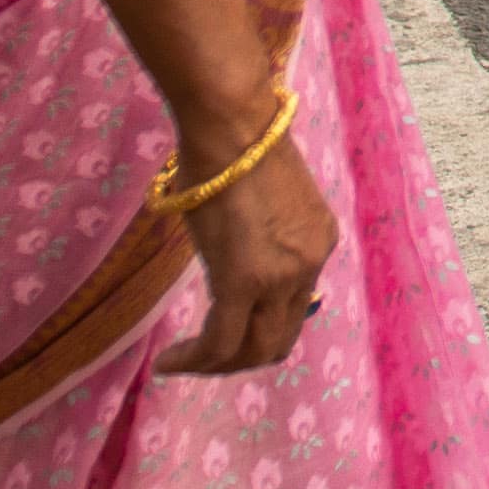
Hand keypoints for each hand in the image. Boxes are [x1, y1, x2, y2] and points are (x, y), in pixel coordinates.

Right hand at [162, 121, 337, 377]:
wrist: (232, 124)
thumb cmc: (235, 146)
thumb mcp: (264, 199)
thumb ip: (262, 235)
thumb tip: (237, 254)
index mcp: (318, 242)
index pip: (295, 308)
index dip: (259, 328)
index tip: (224, 329)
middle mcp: (310, 263)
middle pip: (279, 339)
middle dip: (240, 359)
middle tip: (202, 358)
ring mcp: (282, 276)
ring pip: (253, 349)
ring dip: (217, 365)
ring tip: (182, 362)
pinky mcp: (243, 281)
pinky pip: (221, 342)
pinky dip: (194, 360)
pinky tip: (169, 362)